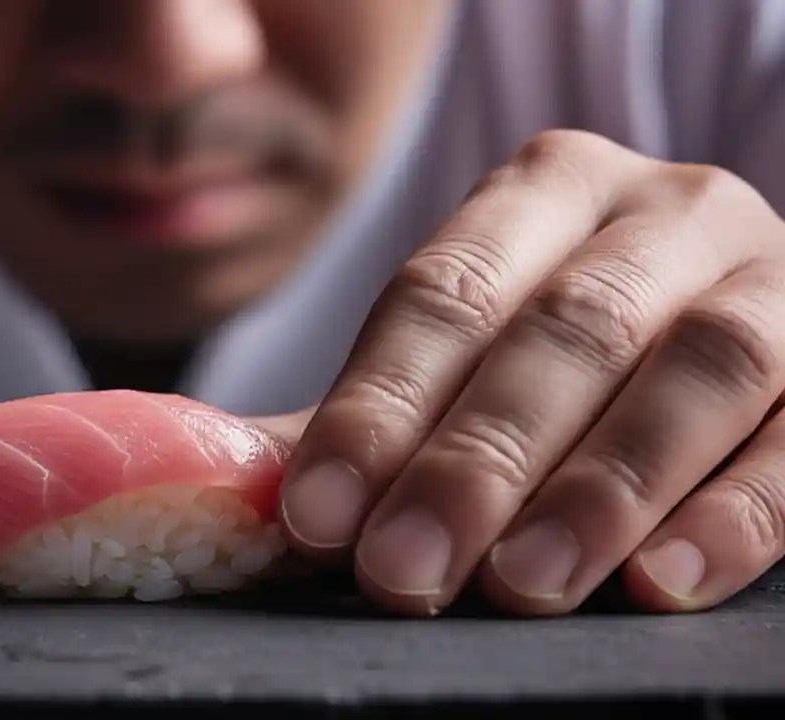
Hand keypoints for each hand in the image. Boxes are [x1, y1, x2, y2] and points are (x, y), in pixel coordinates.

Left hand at [274, 129, 784, 615]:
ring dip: (601, 488)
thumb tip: (214, 489)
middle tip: (404, 572)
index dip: (377, 405)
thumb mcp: (463, 358)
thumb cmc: (561, 355)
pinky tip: (663, 583)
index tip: (319, 515)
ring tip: (524, 582)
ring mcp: (768, 274)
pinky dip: (736, 512)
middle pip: (561, 332)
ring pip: (694, 370)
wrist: (724, 315)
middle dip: (475, 461)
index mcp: (543, 191)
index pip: (444, 291)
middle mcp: (661, 210)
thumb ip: (360, 417)